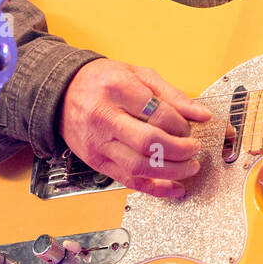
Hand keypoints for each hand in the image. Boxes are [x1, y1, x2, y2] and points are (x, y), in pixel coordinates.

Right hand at [59, 59, 211, 198]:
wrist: (61, 93)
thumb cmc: (102, 81)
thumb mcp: (138, 75)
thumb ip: (172, 94)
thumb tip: (201, 113)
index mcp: (118, 90)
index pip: (158, 114)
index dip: (182, 125)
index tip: (191, 127)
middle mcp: (105, 118)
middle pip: (149, 143)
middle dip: (180, 151)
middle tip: (195, 149)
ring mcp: (99, 143)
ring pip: (139, 166)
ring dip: (171, 172)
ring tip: (189, 167)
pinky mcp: (96, 162)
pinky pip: (128, 181)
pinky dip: (154, 188)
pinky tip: (173, 188)